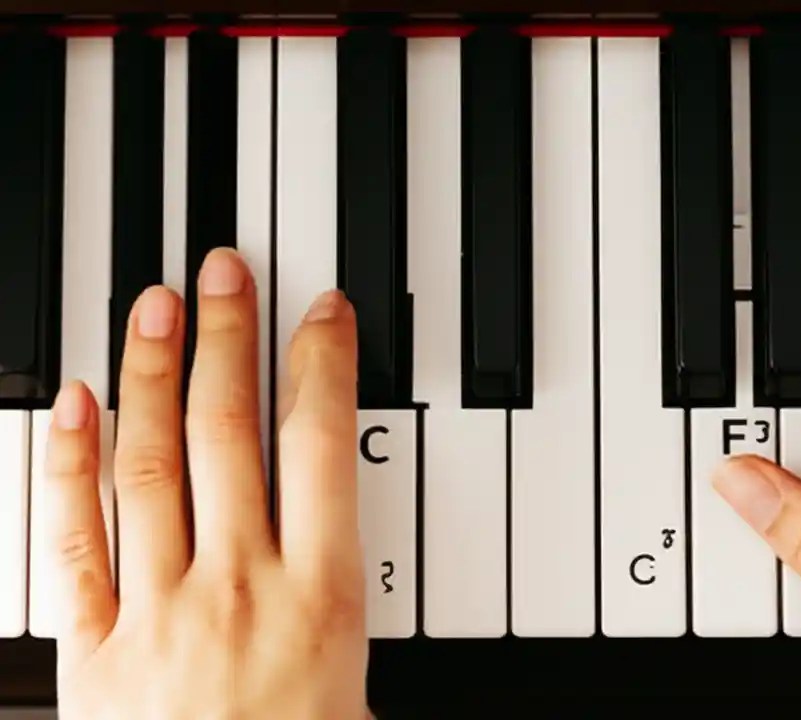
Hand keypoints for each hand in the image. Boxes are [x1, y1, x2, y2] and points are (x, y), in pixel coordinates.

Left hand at [42, 249, 368, 718]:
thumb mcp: (362, 691)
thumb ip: (349, 615)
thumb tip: (358, 562)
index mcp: (319, 596)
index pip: (320, 445)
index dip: (319, 364)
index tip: (318, 311)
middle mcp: (238, 585)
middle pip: (228, 433)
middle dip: (225, 339)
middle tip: (222, 270)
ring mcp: (160, 609)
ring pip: (150, 466)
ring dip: (151, 375)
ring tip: (153, 306)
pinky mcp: (95, 646)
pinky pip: (74, 541)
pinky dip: (67, 466)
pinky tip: (71, 405)